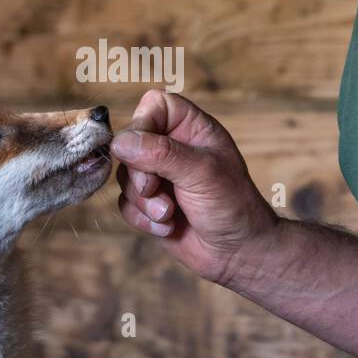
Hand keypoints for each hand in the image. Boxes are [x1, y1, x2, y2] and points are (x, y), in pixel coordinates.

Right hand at [112, 90, 277, 284]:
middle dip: (139, 174)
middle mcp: (172, 147)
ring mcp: (159, 176)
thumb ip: (161, 153)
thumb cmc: (232, 206)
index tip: (143, 149)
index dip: (142, 123)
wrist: (237, 252)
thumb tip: (120, 142)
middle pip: (129, 143)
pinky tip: (167, 227)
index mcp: (191, 128)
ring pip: (125, 177)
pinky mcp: (149, 203)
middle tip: (156, 190)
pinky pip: (125, 204)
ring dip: (143, 201)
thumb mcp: (202, 172)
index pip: (154, 105)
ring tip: (169, 214)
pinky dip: (142, 219)